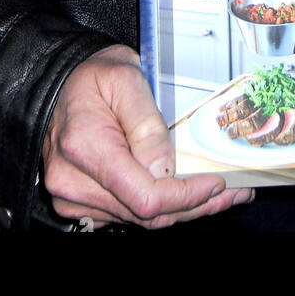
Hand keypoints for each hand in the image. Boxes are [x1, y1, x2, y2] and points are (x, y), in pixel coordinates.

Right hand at [42, 45, 251, 228]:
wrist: (61, 82)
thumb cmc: (94, 75)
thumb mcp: (126, 78)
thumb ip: (147, 125)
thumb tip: (166, 171)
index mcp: (85, 147)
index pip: (144, 197)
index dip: (186, 196)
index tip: (216, 183)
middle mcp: (73, 182)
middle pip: (146, 216)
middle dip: (195, 206)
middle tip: (233, 193)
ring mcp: (74, 197)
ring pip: (140, 220)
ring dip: (182, 210)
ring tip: (220, 195)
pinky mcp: (81, 202)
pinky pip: (128, 214)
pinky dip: (160, 208)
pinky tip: (187, 194)